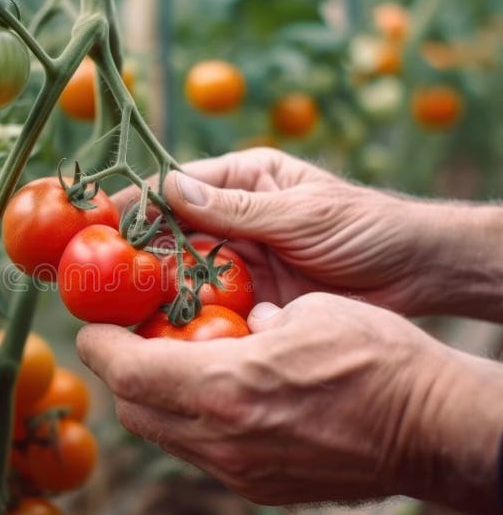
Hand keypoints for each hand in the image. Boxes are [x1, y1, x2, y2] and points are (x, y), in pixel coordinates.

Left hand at [77, 293, 502, 514]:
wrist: (433, 428)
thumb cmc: (378, 357)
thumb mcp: (308, 312)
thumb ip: (254, 322)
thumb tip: (241, 326)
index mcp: (226, 387)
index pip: (128, 371)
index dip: (99, 347)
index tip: (92, 329)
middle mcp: (223, 439)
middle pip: (135, 411)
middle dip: (120, 375)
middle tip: (127, 343)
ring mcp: (241, 472)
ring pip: (165, 437)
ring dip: (153, 401)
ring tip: (168, 366)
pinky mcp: (262, 488)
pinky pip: (201, 455)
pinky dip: (190, 424)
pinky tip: (213, 397)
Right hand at [113, 148, 493, 316]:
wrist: (418, 274)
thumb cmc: (366, 225)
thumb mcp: (300, 212)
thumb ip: (236, 208)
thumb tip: (169, 188)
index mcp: (242, 182)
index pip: (176, 188)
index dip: (136, 204)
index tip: (97, 223)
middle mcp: (232, 221)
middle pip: (171, 235)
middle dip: (135, 253)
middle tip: (95, 276)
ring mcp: (240, 263)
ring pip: (185, 274)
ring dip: (157, 290)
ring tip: (118, 309)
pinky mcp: (251, 301)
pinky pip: (210, 308)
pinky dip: (188, 319)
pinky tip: (163, 332)